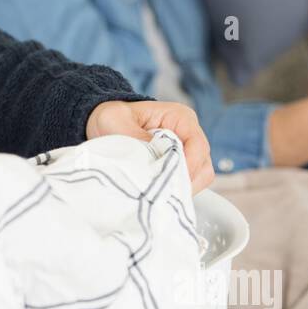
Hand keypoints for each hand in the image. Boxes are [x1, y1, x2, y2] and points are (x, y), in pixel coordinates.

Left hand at [86, 100, 213, 193]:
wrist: (104, 122)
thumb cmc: (113, 117)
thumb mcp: (115, 120)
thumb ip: (133, 137)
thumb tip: (150, 160)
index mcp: (180, 118)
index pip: (197, 146)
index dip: (187, 166)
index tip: (167, 179)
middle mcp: (188, 135)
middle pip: (203, 166)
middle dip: (183, 181)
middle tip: (159, 190)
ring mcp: (186, 152)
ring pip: (198, 178)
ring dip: (179, 188)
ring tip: (156, 191)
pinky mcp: (178, 166)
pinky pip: (186, 184)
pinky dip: (173, 190)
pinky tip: (155, 191)